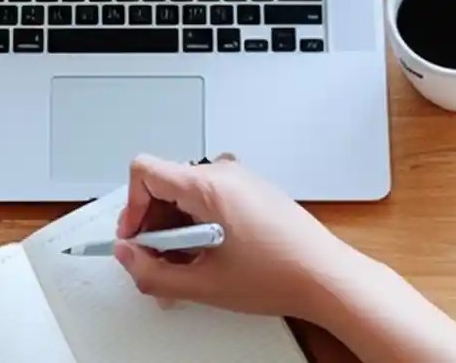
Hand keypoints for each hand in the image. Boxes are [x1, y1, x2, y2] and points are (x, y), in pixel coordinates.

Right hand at [113, 154, 359, 321]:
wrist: (327, 278)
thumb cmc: (280, 274)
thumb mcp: (203, 284)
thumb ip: (152, 273)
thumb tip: (128, 256)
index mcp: (209, 186)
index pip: (145, 171)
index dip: (131, 207)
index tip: (135, 237)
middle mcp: (224, 174)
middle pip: (164, 185)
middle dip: (153, 226)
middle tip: (157, 261)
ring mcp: (240, 181)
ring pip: (185, 195)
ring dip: (175, 230)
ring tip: (187, 267)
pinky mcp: (251, 192)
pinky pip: (208, 199)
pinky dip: (196, 226)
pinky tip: (207, 259)